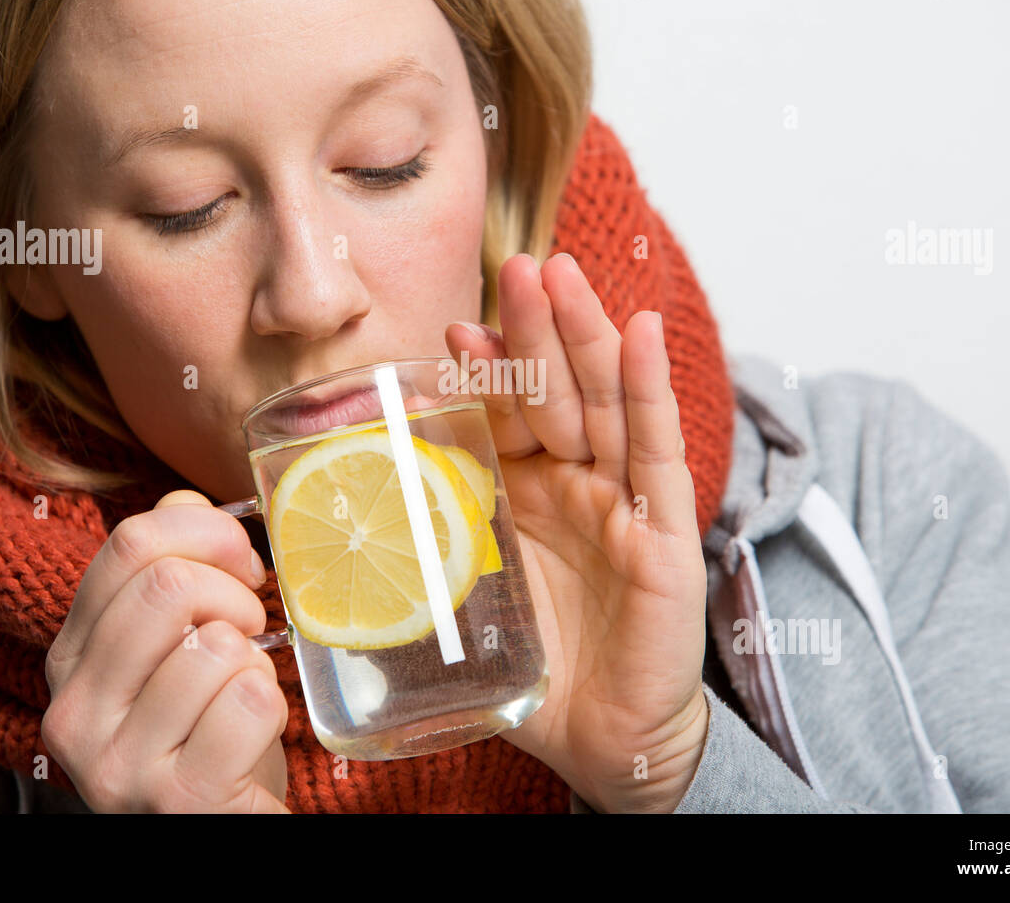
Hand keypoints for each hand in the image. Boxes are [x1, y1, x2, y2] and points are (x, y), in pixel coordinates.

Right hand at [42, 490, 290, 812]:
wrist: (215, 828)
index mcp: (70, 658)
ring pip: (216, 647)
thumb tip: (184, 498)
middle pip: (169, 587)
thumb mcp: (174, 649)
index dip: (205, 532)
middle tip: (252, 627)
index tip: (241, 560)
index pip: (129, 545)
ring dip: (254, 664)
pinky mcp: (176, 797)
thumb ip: (170, 570)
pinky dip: (271, 709)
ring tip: (242, 693)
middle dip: (235, 595)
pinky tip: (250, 736)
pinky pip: (248, 703)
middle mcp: (75, 710)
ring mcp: (118, 762)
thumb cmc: (203, 730)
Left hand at [445, 253, 709, 813]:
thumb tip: (343, 507)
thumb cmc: (534, 670)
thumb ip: (428, 546)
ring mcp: (623, 502)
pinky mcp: (665, 534)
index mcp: (525, 495)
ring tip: (563, 276)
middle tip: (518, 268)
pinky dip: (650, 392)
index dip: (486, 373)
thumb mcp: (467, 596)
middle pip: (558, 391)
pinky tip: (643, 332)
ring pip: (606, 404)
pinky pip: (658, 454)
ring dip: (585, 337)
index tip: (455, 334)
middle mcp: (576, 485)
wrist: (598, 741)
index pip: (507, 416)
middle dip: (536, 330)